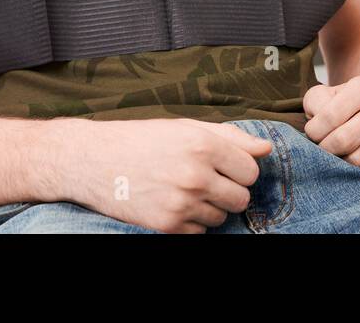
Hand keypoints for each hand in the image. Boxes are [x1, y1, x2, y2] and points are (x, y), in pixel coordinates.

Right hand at [53, 118, 272, 233]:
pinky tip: (172, 203)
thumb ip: (230, 137)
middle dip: (229, 191)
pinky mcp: (167, 225)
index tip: (225, 167)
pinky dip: (191, 222)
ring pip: (221, 217)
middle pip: (241, 198)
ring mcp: (181, 203)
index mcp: (203, 145)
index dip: (239, 170)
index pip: (251, 171)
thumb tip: (266, 148)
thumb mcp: (185, 128)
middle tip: (206, 180)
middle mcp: (195, 175)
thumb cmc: (142, 139)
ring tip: (184, 189)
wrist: (93, 160)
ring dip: (209, 207)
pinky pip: (200, 232)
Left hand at [303, 75, 359, 169]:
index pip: (331, 115)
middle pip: (344, 140)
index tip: (313, 135)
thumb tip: (317, 127)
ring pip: (359, 159)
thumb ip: (315, 104)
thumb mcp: (326, 97)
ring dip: (343, 163)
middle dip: (326, 150)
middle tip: (323, 150)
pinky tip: (359, 164)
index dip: (315, 132)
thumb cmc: (346, 109)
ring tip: (341, 155)